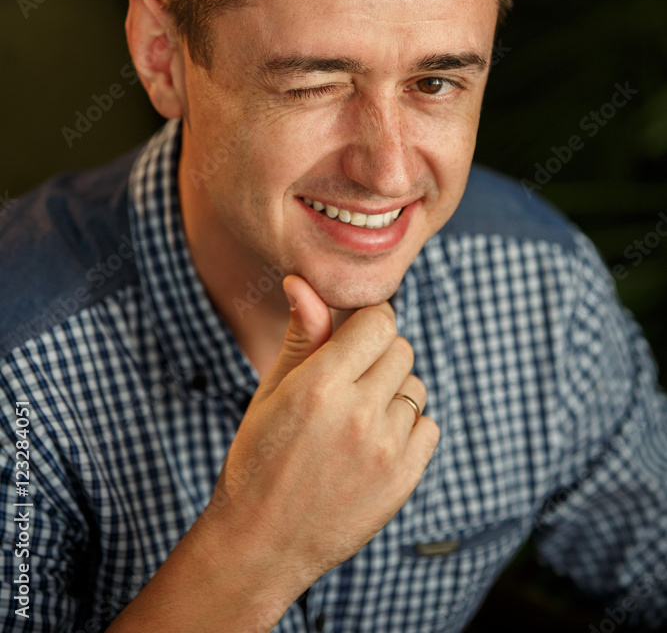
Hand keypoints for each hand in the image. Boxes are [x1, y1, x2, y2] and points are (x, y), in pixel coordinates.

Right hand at [201, 274, 439, 600]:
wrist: (261, 543)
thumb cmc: (258, 457)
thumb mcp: (273, 391)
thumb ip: (302, 335)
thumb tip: (303, 281)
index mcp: (320, 383)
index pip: (379, 321)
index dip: (369, 324)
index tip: (355, 338)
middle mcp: (358, 413)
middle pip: (401, 350)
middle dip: (379, 357)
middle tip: (350, 384)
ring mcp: (385, 449)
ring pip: (416, 388)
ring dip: (393, 395)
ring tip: (357, 421)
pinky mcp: (403, 480)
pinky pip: (429, 427)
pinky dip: (408, 430)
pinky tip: (374, 446)